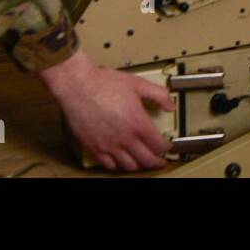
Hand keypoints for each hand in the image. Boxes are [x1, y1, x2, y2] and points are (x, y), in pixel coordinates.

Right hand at [38, 50, 175, 171]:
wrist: (78, 86)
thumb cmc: (104, 83)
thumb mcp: (138, 84)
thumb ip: (158, 95)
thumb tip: (171, 104)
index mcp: (138, 123)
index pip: (158, 145)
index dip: (166, 147)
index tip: (167, 146)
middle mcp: (125, 138)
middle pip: (146, 160)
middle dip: (156, 162)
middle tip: (160, 160)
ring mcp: (108, 145)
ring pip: (128, 166)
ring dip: (138, 165)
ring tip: (141, 161)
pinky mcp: (93, 147)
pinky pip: (108, 165)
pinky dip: (117, 165)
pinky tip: (120, 160)